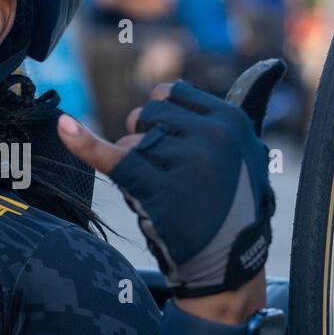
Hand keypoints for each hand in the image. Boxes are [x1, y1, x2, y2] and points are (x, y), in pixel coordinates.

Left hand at [57, 62, 283, 298]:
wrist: (228, 269)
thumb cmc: (234, 210)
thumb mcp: (250, 155)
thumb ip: (240, 113)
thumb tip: (269, 65)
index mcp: (232, 121)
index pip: (170, 93)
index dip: (160, 117)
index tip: (169, 141)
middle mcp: (212, 137)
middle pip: (147, 113)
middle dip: (144, 137)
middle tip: (165, 173)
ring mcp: (185, 164)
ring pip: (131, 141)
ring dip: (134, 162)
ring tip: (161, 192)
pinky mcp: (160, 192)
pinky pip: (113, 159)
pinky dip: (84, 144)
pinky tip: (65, 128)